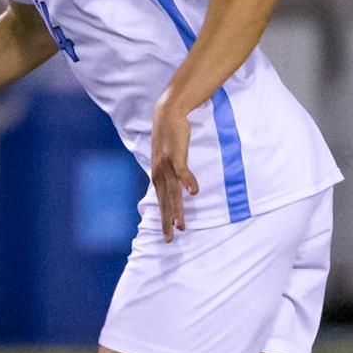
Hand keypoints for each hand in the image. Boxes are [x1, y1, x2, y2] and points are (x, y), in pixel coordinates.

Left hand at [149, 100, 198, 241]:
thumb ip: (170, 173)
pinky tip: (195, 193)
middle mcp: (159, 173)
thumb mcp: (167, 159)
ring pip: (172, 191)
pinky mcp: (176, 155)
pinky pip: (183, 171)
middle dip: (168, 220)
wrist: (167, 114)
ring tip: (181, 224)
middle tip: (171, 238)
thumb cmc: (170, 138)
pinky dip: (188, 182)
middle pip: (165, 201)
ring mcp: (166, 164)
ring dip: (177, 208)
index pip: (161, 201)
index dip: (164, 218)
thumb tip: (176, 186)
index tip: (167, 235)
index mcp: (158, 175)